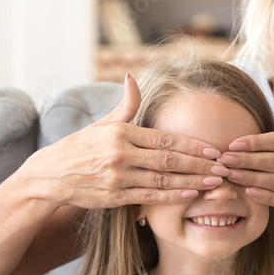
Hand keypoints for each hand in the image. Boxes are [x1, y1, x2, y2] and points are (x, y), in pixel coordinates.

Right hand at [25, 74, 227, 207]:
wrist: (49, 176)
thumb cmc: (80, 147)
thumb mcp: (102, 124)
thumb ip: (125, 105)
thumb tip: (133, 77)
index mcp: (121, 132)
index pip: (165, 138)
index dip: (193, 145)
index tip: (214, 149)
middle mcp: (120, 153)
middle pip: (169, 160)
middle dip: (200, 164)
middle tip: (223, 167)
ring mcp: (117, 176)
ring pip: (162, 180)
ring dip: (192, 181)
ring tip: (215, 182)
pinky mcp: (113, 196)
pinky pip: (148, 197)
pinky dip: (171, 196)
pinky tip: (190, 194)